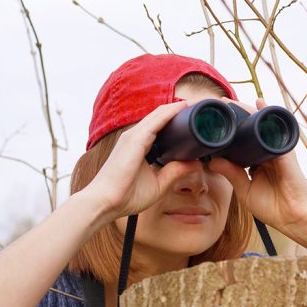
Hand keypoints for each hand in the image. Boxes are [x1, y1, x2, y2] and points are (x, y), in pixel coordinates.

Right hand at [81, 99, 201, 221]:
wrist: (104, 202)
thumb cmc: (126, 196)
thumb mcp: (158, 184)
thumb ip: (175, 172)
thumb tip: (195, 163)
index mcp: (140, 145)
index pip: (162, 126)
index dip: (178, 120)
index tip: (198, 118)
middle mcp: (135, 137)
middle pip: (162, 117)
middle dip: (182, 110)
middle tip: (203, 107)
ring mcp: (133, 136)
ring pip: (160, 115)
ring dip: (179, 107)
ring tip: (199, 104)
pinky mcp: (134, 140)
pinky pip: (156, 121)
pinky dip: (171, 112)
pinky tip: (184, 107)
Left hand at [208, 98, 306, 233]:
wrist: (295, 218)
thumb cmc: (273, 207)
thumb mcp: (245, 190)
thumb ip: (231, 174)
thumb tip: (212, 160)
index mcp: (258, 162)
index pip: (242, 142)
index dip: (230, 132)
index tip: (214, 123)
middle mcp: (268, 152)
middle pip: (250, 129)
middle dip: (237, 116)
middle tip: (219, 103)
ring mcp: (277, 149)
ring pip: (261, 124)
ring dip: (248, 111)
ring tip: (231, 101)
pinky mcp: (285, 150)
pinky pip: (275, 128)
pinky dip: (266, 115)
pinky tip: (258, 103)